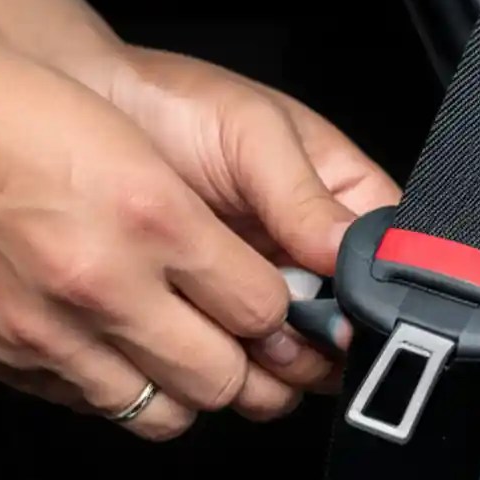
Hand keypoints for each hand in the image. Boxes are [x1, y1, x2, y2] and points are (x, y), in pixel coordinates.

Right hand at [0, 38, 320, 438]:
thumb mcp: (147, 154)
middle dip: (248, 366)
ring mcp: (47, 330)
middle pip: (222, 379)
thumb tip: (271, 295)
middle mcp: (101, 284)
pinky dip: (121, 388)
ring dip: (187, 389)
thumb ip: (215, 229)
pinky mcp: (4, 356)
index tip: (280, 304)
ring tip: (185, 349)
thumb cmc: (32, 116)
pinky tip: (119, 347)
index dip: (283, 313)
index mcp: (152, 220)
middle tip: (245, 340)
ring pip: (163, 413)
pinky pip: (92, 407)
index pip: (262, 310)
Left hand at [99, 47, 400, 415]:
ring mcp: (267, 298)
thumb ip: (301, 194)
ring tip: (242, 334)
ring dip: (279, 367)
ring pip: (301, 368)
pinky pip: (245, 373)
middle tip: (280, 324)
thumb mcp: (252, 132)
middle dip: (321, 342)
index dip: (374, 298)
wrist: (88, 118)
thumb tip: (349, 253)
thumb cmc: (175, 106)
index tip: (338, 310)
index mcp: (345, 204)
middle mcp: (315, 259)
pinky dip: (233, 373)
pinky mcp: (217, 326)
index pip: (391, 266)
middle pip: (351, 333)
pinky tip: (207, 341)